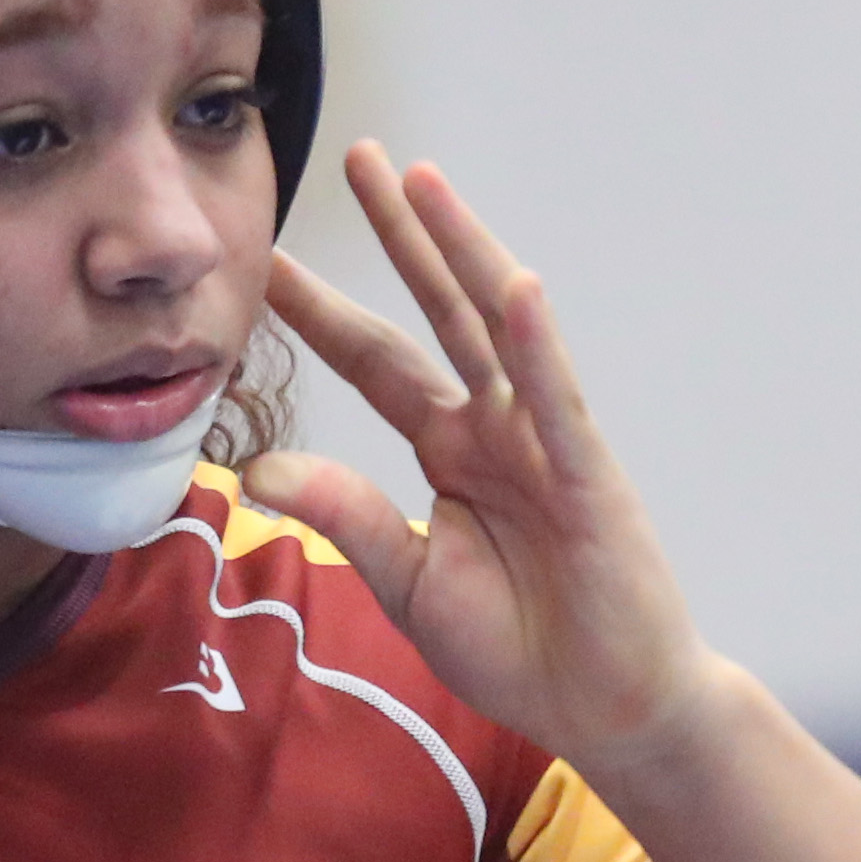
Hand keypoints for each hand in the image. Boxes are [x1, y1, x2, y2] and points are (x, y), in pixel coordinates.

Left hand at [242, 141, 713, 771]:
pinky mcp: (586, 476)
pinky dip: (535, 345)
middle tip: (360, 157)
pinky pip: (556, 401)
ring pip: (495, 330)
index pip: (374, 363)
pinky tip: (514, 286)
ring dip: (462, 253)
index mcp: (450, 449)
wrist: (603, 705)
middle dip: (399, 235)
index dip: (321, 312)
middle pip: (434, 312)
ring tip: (425, 183)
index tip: (265, 262)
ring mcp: (544, 441)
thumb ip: (344, 516)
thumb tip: (257, 470)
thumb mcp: (407, 581)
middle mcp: (495, 426)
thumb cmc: (516, 644)